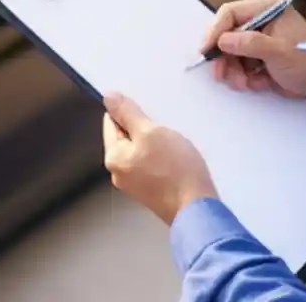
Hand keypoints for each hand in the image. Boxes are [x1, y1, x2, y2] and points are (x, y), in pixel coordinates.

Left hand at [102, 93, 216, 224]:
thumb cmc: (174, 170)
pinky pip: (154, 164)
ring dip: (157, 141)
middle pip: (127, 138)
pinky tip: (178, 156)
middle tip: (164, 125)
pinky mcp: (153, 190)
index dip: (128, 111)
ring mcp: (137, 184)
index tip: (145, 107)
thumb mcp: (151, 132)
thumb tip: (108, 97)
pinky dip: (164, 156)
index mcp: (113, 157)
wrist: (197, 209)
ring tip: (174, 141)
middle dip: (145, 127)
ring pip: (143, 151)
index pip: (111, 123)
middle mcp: (120, 173)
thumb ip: (128, 113)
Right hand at [201, 0, 305, 97]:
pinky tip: (258, 83)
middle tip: (220, 74)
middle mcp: (261, 20)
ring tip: (243, 83)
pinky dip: (244, 77)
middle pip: (227, 34)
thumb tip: (222, 41)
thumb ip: (251, 44)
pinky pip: (239, 65)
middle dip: (224, 57)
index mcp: (268, 9)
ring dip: (233, 71)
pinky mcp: (259, 57)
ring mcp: (259, 39)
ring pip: (230, 53)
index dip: (215, 31)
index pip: (230, 13)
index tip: (207, 50)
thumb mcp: (280, 53)